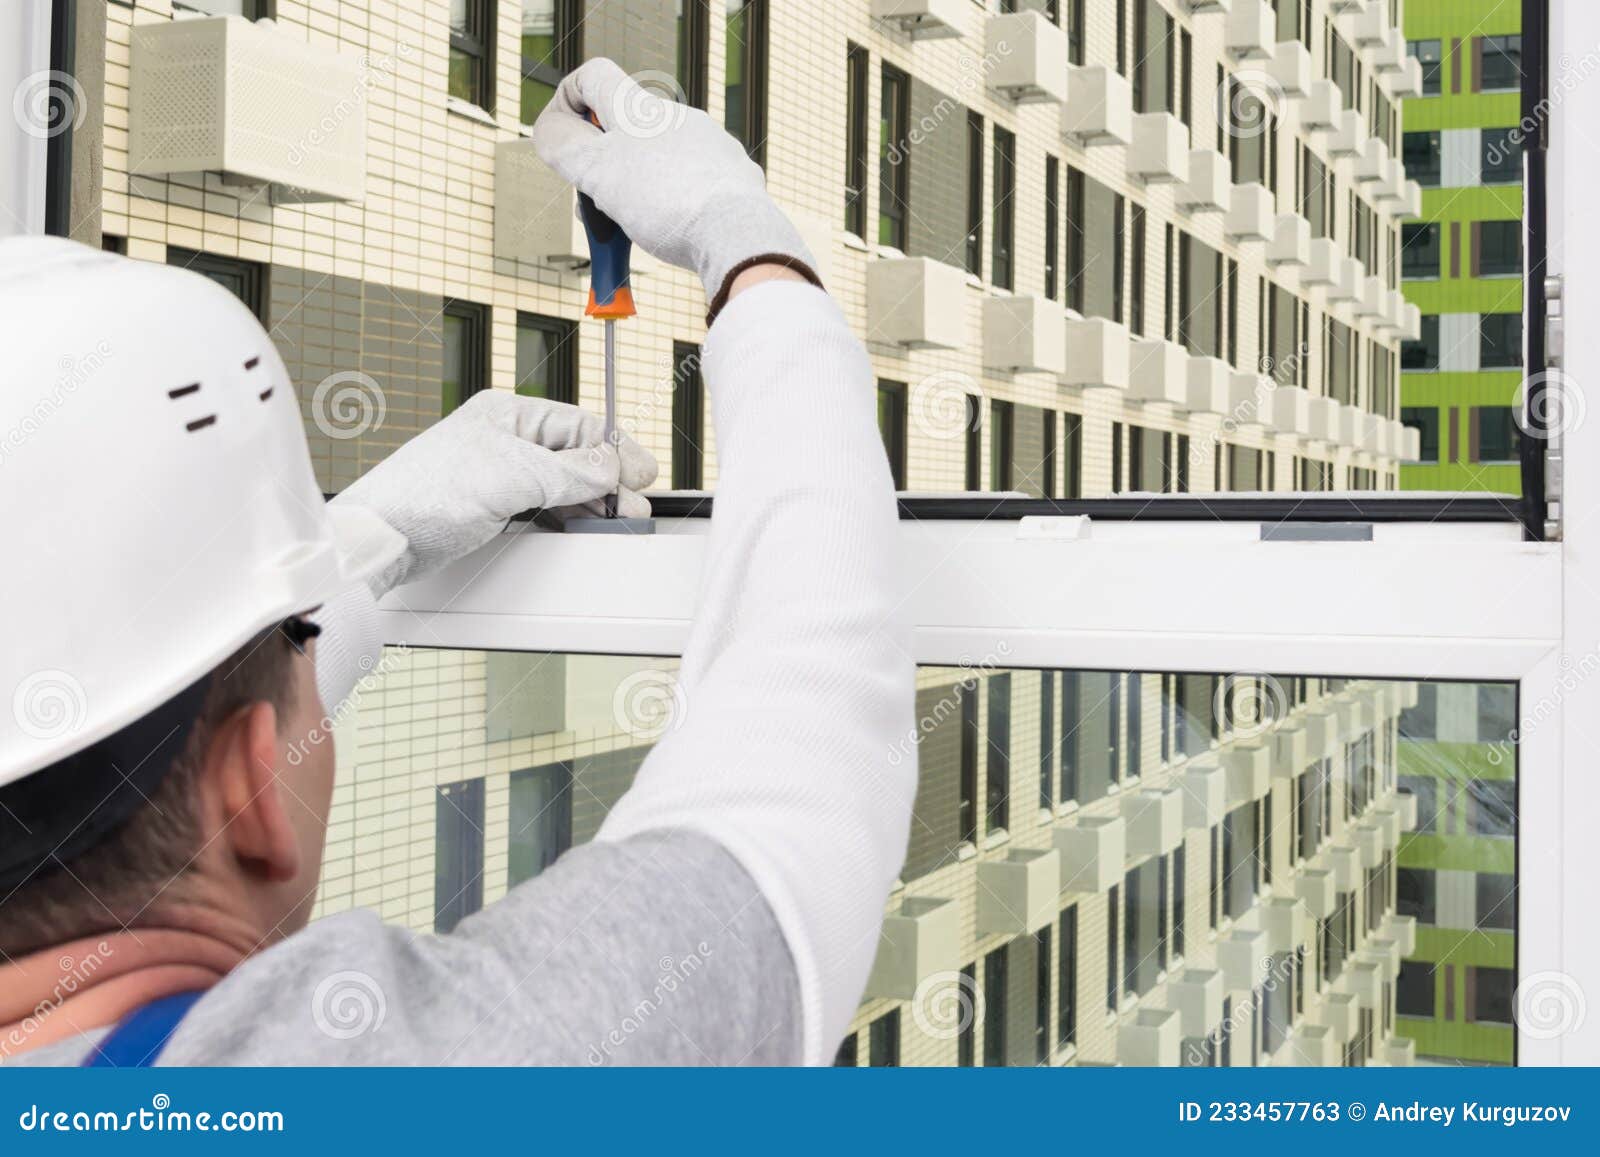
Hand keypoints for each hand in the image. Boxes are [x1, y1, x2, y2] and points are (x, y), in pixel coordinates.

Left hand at [333, 390, 657, 595]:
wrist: (380, 539)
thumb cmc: (425, 495)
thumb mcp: (511, 476)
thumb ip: (569, 472)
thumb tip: (612, 467)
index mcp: (508, 413)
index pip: (579, 425)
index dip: (615, 449)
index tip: (642, 475)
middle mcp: (506, 438)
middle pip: (576, 454)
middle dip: (610, 479)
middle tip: (634, 507)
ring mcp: (500, 472)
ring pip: (563, 481)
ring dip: (594, 500)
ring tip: (619, 518)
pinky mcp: (494, 504)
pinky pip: (547, 503)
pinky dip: (570, 513)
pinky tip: (585, 523)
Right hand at [532, 58, 819, 315]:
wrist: (737, 237)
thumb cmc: (666, 203)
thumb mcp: (597, 173)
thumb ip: (564, 146)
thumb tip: (550, 130)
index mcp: (639, 111)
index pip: (592, 75)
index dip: (568, 101)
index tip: (564, 139)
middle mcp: (679, 118)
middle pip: (626, 129)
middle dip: (605, 165)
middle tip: (600, 202)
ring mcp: (711, 146)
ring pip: (661, 161)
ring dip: (640, 189)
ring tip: (639, 227)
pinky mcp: (735, 177)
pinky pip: (694, 186)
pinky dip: (677, 206)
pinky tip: (676, 233)